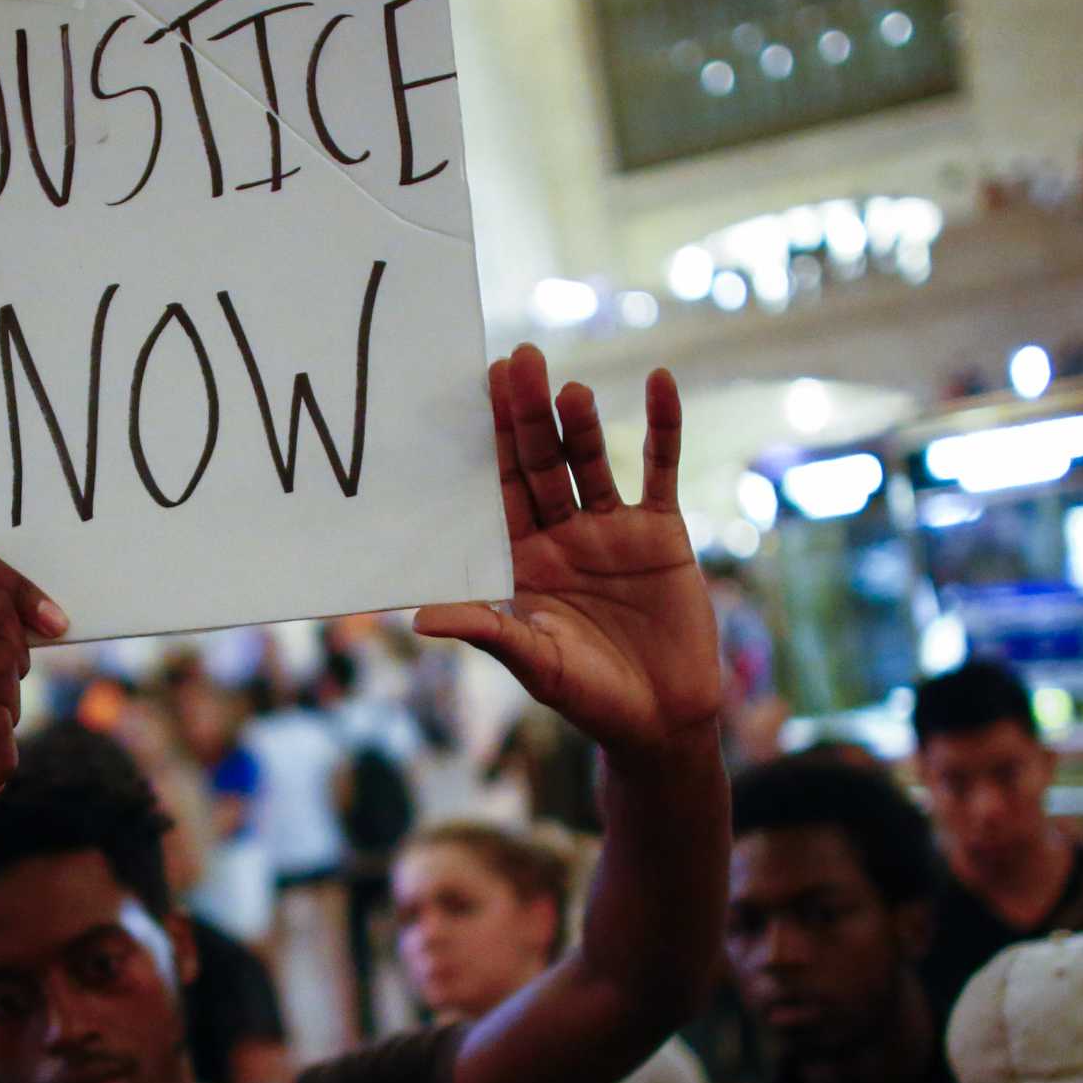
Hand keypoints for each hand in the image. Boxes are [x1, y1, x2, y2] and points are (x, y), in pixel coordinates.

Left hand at [415, 347, 725, 755]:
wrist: (662, 721)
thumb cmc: (589, 699)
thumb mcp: (535, 663)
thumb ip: (487, 631)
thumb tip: (420, 619)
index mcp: (522, 560)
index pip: (500, 491)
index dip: (488, 445)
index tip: (476, 394)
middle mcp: (562, 535)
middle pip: (540, 464)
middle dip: (526, 416)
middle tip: (515, 361)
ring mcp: (612, 530)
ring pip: (591, 462)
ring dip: (581, 424)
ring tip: (567, 388)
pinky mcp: (661, 533)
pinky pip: (661, 469)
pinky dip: (662, 427)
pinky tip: (659, 382)